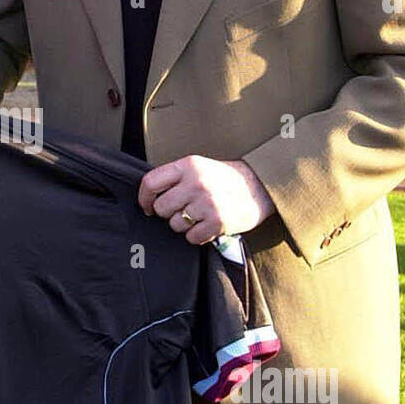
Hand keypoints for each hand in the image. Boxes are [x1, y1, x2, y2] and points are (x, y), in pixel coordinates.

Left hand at [138, 156, 274, 243]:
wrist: (260, 187)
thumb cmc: (225, 178)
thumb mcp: (200, 167)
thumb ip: (175, 177)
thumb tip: (148, 197)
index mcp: (189, 165)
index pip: (151, 182)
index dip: (144, 198)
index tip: (147, 206)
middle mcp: (196, 183)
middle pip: (161, 208)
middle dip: (167, 213)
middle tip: (182, 210)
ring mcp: (207, 203)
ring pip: (175, 224)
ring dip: (183, 224)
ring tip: (199, 215)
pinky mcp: (218, 222)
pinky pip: (191, 237)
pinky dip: (197, 235)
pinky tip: (207, 225)